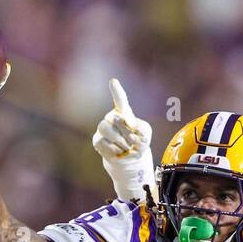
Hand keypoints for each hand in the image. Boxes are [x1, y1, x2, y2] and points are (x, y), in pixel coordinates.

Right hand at [92, 78, 153, 200]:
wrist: (130, 159)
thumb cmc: (139, 142)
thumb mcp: (145, 133)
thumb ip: (140, 127)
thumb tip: (128, 126)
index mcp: (123, 112)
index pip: (120, 100)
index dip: (117, 91)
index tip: (113, 81)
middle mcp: (111, 117)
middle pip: (114, 117)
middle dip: (126, 131)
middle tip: (134, 141)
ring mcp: (102, 128)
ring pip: (106, 129)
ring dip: (120, 141)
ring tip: (127, 147)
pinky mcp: (97, 140)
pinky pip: (104, 143)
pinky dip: (115, 149)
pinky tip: (119, 151)